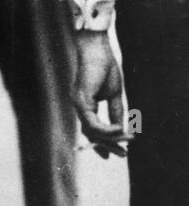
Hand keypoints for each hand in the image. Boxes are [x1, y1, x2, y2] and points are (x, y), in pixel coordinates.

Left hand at [73, 30, 126, 157]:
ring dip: (111, 138)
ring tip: (128, 139)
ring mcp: (78, 104)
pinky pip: (93, 123)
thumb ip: (116, 112)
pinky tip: (120, 130)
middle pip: (91, 134)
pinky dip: (107, 129)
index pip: (91, 129)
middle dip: (107, 146)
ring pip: (92, 131)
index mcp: (85, 105)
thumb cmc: (105, 67)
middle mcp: (79, 106)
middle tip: (122, 155)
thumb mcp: (114, 94)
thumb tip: (121, 130)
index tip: (111, 155)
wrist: (97, 49)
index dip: (101, 143)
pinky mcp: (81, 101)